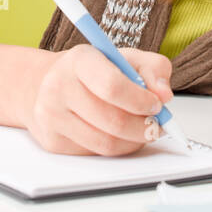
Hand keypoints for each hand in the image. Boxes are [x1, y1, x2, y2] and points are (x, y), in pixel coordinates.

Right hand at [26, 44, 173, 155]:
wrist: (47, 84)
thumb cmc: (93, 70)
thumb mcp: (126, 58)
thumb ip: (154, 69)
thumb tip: (164, 95)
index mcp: (80, 60)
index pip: (112, 86)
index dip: (141, 101)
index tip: (157, 104)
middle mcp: (59, 87)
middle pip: (113, 121)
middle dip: (144, 127)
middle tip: (157, 124)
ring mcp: (52, 117)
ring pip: (107, 144)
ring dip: (134, 141)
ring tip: (142, 130)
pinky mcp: (52, 141)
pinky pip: (95, 154)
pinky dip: (117, 148)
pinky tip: (120, 135)